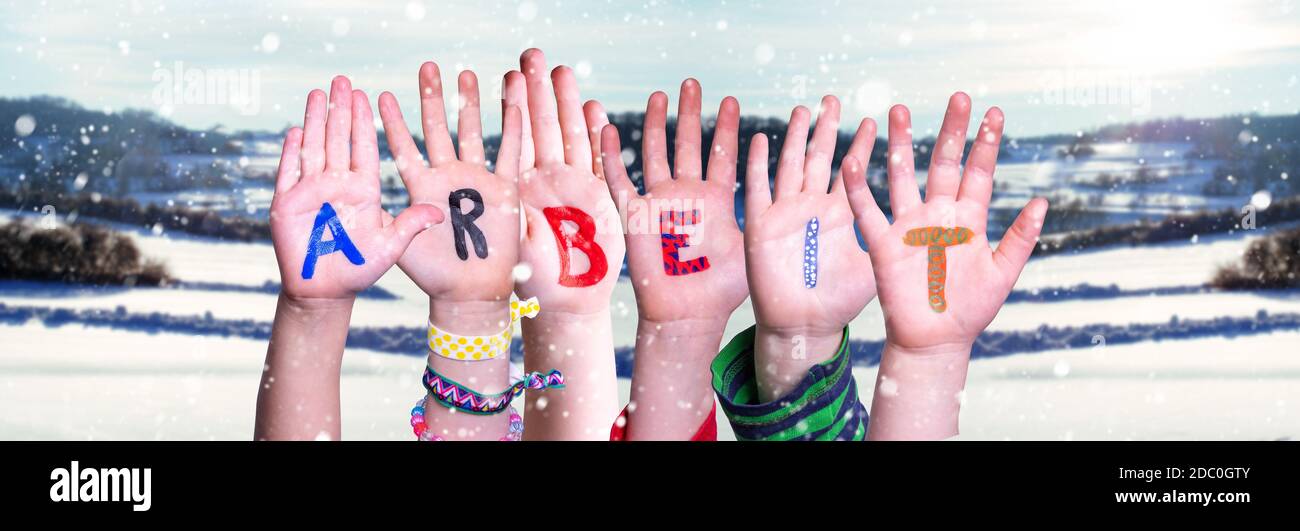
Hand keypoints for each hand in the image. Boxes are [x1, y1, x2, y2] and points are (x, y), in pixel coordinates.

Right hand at [270, 76, 442, 302]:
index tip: (367, 95)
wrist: (325, 291)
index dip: (364, 122)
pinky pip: (289, 172)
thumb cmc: (360, 268)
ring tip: (318, 93)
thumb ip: (410, 226)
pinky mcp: (287, 203)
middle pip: (338, 139)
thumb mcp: (391, 246)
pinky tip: (295, 130)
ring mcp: (311, 190)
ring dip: (314, 120)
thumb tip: (438, 213)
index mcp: (363, 189)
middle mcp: (337, 184)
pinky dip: (290, 152)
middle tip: (342, 80)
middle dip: (340, 110)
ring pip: (313, 147)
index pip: (364, 148)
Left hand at [377, 62, 522, 304]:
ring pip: (473, 133)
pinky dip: (513, 130)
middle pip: (439, 130)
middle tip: (427, 67)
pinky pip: (509, 155)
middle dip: (433, 99)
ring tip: (466, 74)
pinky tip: (513, 101)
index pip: (403, 148)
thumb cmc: (436, 275)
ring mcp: (476, 182)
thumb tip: (373, 200)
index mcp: (421, 188)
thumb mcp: (405, 247)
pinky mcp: (504, 191)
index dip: (394, 123)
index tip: (381, 96)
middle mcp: (448, 178)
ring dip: (470, 105)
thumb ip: (394, 221)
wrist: (472, 293)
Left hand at [506, 49, 625, 312]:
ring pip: (569, 135)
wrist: (566, 301)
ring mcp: (570, 186)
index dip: (510, 107)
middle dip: (538, 90)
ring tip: (562, 69)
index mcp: (516, 187)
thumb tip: (509, 203)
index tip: (506, 75)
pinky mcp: (597, 197)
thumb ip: (510, 225)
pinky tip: (593, 108)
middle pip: (540, 126)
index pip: (513, 138)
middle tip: (532, 54)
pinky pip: (597, 160)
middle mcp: (543, 180)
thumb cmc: (531, 283)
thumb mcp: (512, 252)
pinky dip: (596, 135)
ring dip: (566, 102)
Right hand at [598, 79, 746, 323]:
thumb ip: (763, 217)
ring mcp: (660, 203)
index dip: (725, 128)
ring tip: (660, 95)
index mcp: (716, 199)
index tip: (731, 100)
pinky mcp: (635, 217)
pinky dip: (612, 156)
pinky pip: (620, 182)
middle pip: (688, 144)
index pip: (722, 154)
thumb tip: (795, 197)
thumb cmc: (722, 290)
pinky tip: (607, 129)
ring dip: (656, 125)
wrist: (687, 315)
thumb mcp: (751, 247)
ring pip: (657, 153)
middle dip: (691, 113)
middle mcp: (688, 195)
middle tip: (694, 83)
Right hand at [745, 96, 877, 339]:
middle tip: (833, 99)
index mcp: (840, 213)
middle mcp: (812, 207)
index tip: (875, 118)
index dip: (862, 145)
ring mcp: (785, 213)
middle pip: (819, 158)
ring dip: (794, 138)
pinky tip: (762, 140)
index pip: (851, 170)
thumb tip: (937, 231)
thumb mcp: (875, 267)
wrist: (802, 327)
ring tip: (803, 110)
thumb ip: (897, 242)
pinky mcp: (762, 226)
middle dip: (826, 129)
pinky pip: (759, 189)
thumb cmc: (838, 304)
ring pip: (789, 166)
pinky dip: (758, 165)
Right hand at [845, 93, 1048, 351]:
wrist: (935, 341)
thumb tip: (1042, 202)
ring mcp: (910, 226)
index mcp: (969, 220)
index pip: (979, 172)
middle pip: (943, 163)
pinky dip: (858, 189)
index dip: (987, 143)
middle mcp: (939, 215)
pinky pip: (868, 212)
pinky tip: (852, 162)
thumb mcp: (1002, 273)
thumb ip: (1020, 238)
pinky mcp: (885, 244)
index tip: (995, 113)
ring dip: (900, 144)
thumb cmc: (971, 310)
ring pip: (902, 175)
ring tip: (897, 111)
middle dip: (950, 130)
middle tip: (957, 97)